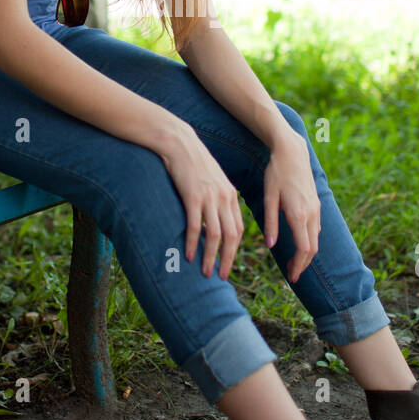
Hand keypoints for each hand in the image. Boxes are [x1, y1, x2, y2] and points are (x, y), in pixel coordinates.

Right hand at [159, 125, 243, 279]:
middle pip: (231, 236)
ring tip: (206, 272)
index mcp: (230, 196)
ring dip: (211, 257)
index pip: (237, 229)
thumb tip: (215, 220)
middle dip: (227, 259)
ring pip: (215, 235)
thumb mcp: (212, 181)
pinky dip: (193, 243)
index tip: (227, 263)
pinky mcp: (193, 197)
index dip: (234, 250)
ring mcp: (209, 198)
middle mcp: (224, 199)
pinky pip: (195, 226)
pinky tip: (188, 255)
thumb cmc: (194, 163)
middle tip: (222, 276)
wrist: (180, 143)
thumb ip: (217, 200)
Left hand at [263, 131, 320, 283]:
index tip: (291, 277)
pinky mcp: (316, 204)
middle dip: (303, 264)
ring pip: (316, 240)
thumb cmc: (276, 173)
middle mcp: (311, 214)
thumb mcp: (269, 197)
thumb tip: (270, 245)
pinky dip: (310, 242)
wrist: (292, 152)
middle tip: (291, 275)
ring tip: (293, 263)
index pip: (303, 249)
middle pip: (312, 248)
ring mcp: (316, 209)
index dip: (298, 266)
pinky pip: (316, 229)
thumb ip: (271, 223)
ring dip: (306, 254)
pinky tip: (299, 244)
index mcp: (298, 214)